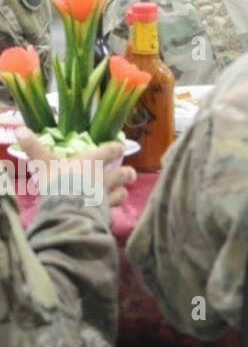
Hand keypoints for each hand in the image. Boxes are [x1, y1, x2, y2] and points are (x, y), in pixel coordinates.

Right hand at [16, 129, 137, 207]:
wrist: (66, 208)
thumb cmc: (56, 181)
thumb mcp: (42, 162)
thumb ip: (33, 147)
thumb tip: (19, 129)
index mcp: (91, 162)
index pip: (110, 151)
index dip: (115, 149)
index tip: (119, 148)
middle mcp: (103, 178)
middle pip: (123, 174)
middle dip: (128, 174)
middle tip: (129, 175)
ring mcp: (106, 197)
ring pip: (122, 194)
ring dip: (121, 193)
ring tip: (120, 194)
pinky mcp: (105, 214)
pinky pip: (111, 215)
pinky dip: (109, 215)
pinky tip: (106, 216)